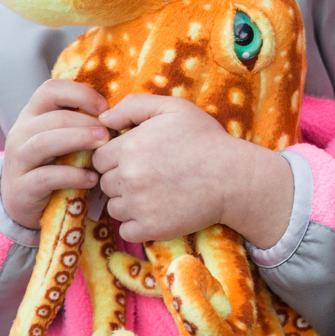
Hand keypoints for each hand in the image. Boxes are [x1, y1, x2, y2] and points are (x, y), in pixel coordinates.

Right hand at [0, 80, 108, 231]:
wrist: (24, 202)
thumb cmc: (55, 164)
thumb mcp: (65, 138)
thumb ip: (83, 122)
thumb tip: (119, 111)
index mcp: (33, 115)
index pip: (51, 89)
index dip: (80, 94)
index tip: (106, 109)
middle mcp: (21, 133)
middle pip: (52, 117)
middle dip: (86, 121)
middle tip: (111, 132)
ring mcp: (18, 160)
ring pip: (44, 142)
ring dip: (78, 140)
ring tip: (104, 146)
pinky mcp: (22, 188)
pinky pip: (46, 176)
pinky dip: (72, 175)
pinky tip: (93, 179)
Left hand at [93, 96, 294, 246]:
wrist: (234, 177)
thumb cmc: (206, 140)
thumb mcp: (174, 108)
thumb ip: (133, 105)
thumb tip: (103, 119)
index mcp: (128, 147)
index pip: (99, 158)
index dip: (117, 157)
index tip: (140, 158)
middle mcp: (128, 177)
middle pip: (105, 183)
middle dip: (122, 179)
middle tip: (152, 175)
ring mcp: (138, 205)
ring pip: (114, 207)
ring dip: (129, 202)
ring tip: (157, 193)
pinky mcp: (150, 228)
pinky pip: (126, 230)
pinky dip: (137, 224)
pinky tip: (158, 211)